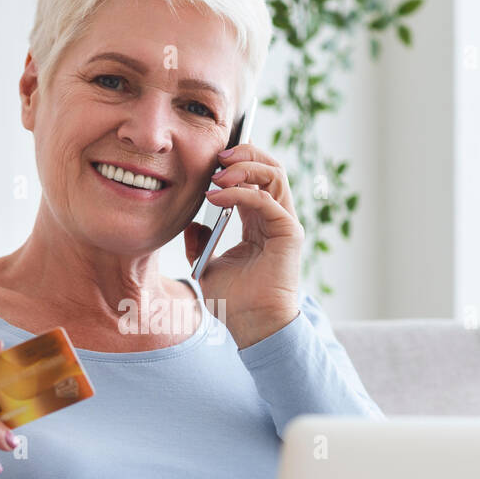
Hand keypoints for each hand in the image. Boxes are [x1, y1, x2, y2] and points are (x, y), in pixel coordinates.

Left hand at [183, 142, 303, 347]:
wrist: (250, 324)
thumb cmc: (234, 301)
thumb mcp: (206, 266)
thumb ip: (199, 242)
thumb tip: (191, 224)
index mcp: (258, 222)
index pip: (254, 178)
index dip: (235, 163)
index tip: (210, 161)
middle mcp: (275, 218)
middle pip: (269, 168)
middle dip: (245, 154)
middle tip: (218, 155)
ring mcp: (284, 223)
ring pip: (274, 175)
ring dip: (244, 168)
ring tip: (217, 175)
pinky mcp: (289, 232)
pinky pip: (266, 200)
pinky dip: (240, 193)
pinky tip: (216, 197)